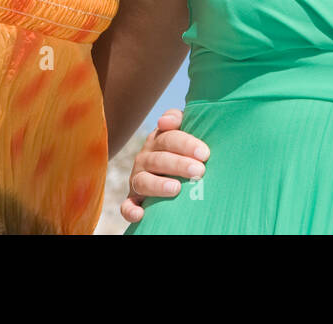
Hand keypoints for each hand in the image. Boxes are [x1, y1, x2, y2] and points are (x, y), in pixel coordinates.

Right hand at [120, 108, 209, 224]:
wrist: (170, 171)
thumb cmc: (184, 149)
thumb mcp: (182, 129)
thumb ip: (177, 119)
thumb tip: (164, 121)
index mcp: (158, 140)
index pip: (169, 138)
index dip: (186, 144)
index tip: (204, 153)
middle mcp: (145, 158)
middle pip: (159, 160)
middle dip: (179, 164)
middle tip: (199, 171)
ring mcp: (138, 179)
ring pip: (143, 181)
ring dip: (158, 185)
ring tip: (176, 188)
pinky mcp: (133, 198)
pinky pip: (127, 205)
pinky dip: (130, 210)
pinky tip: (140, 214)